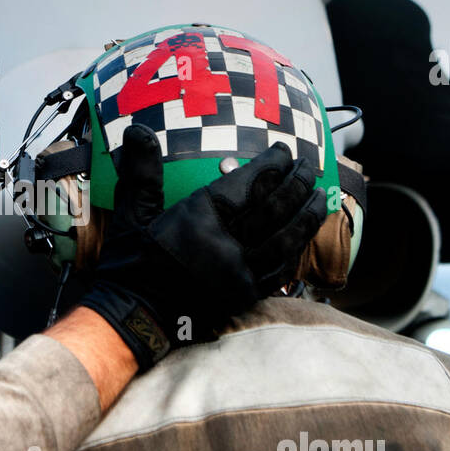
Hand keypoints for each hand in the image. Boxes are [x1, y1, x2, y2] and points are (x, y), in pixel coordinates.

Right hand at [79, 126, 326, 369]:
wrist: (133, 319)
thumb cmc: (129, 266)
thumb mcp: (131, 215)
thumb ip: (142, 173)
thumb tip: (138, 131)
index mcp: (197, 223)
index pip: (245, 186)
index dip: (270, 165)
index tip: (283, 151)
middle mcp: (223, 247)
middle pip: (272, 209)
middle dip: (296, 183)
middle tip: (309, 166)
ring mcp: (238, 275)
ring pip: (284, 240)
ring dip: (306, 216)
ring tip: (320, 196)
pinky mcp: (244, 298)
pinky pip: (281, 271)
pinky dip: (295, 250)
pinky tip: (304, 236)